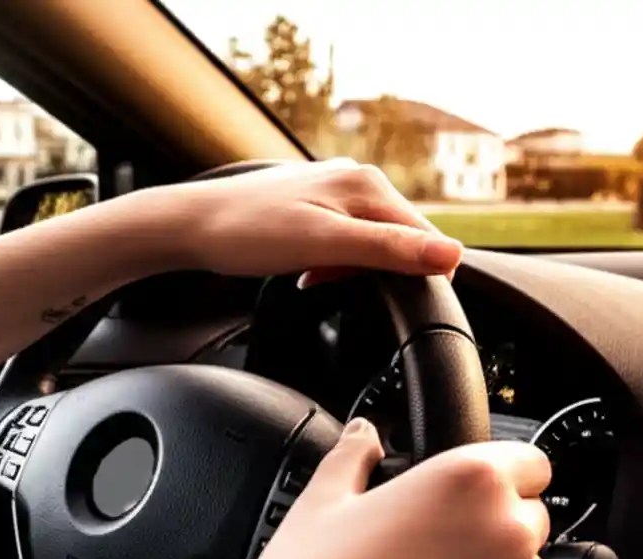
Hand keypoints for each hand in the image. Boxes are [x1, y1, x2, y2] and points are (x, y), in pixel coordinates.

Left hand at [144, 159, 462, 282]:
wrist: (189, 225)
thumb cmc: (248, 234)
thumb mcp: (325, 247)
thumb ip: (388, 250)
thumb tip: (452, 256)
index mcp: (367, 184)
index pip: (426, 237)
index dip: (412, 275)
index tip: (380, 296)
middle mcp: (356, 178)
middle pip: (399, 239)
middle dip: (374, 272)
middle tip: (327, 279)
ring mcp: (334, 188)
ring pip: (370, 242)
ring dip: (350, 269)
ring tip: (311, 274)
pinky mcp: (314, 203)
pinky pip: (345, 240)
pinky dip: (331, 262)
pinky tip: (306, 269)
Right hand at [163, 421, 549, 558]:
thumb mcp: (320, 506)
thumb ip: (354, 457)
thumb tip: (364, 434)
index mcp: (467, 483)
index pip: (528, 459)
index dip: (494, 470)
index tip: (460, 488)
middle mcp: (507, 536)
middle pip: (526, 514)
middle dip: (488, 522)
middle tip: (423, 541)